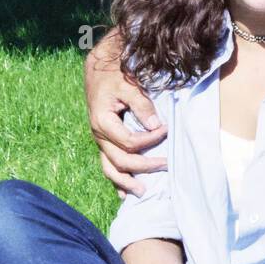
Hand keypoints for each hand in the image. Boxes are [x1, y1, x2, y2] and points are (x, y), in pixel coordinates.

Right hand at [85, 29, 166, 196]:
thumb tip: (156, 126)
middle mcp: (98, 135)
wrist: (98, 70)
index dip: (150, 140)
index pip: (130, 142)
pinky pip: (107, 164)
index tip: (166, 130)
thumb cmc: (114, 76)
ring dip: (125, 182)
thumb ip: (142, 105)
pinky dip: (116, 179)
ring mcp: (100, 140)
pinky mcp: (104, 141)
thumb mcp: (128, 86)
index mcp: (102, 122)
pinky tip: (124, 193)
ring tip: (142, 192)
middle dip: (144, 166)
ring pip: (110, 168)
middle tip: (166, 165)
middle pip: (120, 160)